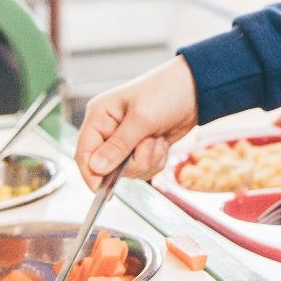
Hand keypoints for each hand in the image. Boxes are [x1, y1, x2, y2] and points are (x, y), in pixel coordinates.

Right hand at [75, 57, 198, 188]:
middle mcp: (109, 130)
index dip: (90, 174)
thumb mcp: (142, 119)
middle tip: (148, 143)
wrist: (196, 89)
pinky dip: (156, 160)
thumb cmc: (166, 91)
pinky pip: (143, 168)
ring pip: (128, 171)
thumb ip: (118, 145)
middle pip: (107, 167)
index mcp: (99, 116)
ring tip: (157, 138)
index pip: (84, 153)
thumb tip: (95, 168)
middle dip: (132, 162)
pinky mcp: (141, 148)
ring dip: (147, 160)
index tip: (102, 190)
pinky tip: (162, 142)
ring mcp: (126, 140)